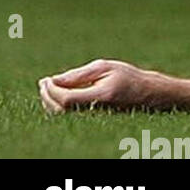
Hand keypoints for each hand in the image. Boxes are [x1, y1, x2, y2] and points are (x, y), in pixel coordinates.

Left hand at [39, 59, 168, 112]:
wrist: (145, 94)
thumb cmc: (126, 77)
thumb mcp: (105, 67)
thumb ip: (78, 75)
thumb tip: (53, 80)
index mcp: (100, 96)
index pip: (67, 99)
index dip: (52, 91)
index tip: (46, 79)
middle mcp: (95, 111)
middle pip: (61, 110)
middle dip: (47, 96)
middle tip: (43, 82)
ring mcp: (92, 119)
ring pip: (62, 116)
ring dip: (50, 102)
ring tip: (47, 87)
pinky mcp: (89, 121)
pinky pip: (67, 117)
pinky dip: (57, 107)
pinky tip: (56, 96)